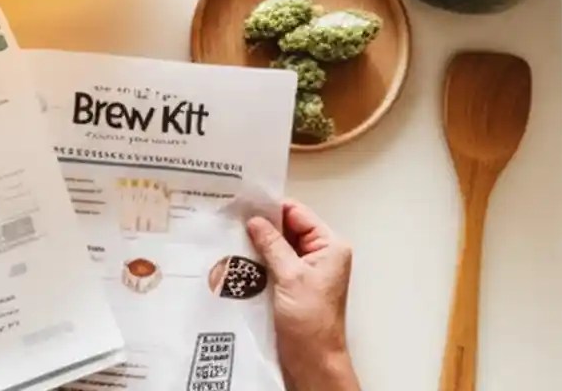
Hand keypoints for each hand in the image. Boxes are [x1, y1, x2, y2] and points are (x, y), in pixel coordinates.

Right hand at [247, 201, 358, 390]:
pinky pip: (273, 263)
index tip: (247, 202)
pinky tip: (239, 256)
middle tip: (233, 218)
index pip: (298, 214)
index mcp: (330, 246)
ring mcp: (305, 270)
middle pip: (288, 228)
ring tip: (231, 235)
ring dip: (258, 243)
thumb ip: (272, 245)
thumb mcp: (290, 276)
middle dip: (262, 225)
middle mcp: (320, 254)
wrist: (312, 359)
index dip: (273, 207)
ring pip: (278, 246)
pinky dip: (258, 259)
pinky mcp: (292, 284)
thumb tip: (255, 221)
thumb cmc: (311, 321)